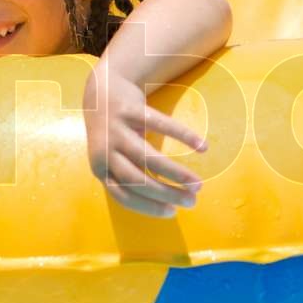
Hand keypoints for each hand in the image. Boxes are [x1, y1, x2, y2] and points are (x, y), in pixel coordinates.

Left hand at [83, 61, 207, 217]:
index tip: (173, 212)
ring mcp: (116, 130)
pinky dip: (183, 136)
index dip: (148, 207)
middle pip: (137, 180)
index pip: (123, 196)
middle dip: (167, 194)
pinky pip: (160, 124)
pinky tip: (202, 147)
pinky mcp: (130, 110)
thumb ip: (130, 174)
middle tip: (192, 201)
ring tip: (198, 183)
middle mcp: (105, 152)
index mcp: (100, 168)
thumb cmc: (113, 132)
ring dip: (176, 173)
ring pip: (148, 157)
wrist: (101, 90)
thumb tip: (163, 198)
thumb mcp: (113, 156)